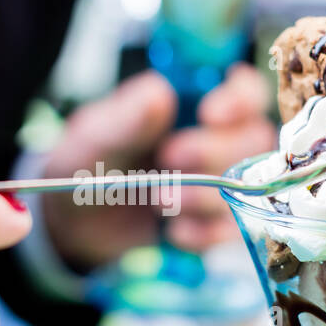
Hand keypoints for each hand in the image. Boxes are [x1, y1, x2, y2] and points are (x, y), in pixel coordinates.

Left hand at [41, 64, 275, 269]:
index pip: (244, 91)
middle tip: (170, 157)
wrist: (72, 220)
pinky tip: (175, 232)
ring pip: (246, 186)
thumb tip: (160, 94)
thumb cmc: (87, 160)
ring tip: (161, 202)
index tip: (210, 114)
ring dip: (208, 197)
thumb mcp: (96, 134)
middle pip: (253, 140)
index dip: (240, 100)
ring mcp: (217, 184)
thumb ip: (128, 117)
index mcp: (193, 104)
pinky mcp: (211, 224)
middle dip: (215, 151)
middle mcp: (215, 140)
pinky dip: (205, 234)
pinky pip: (230, 230)